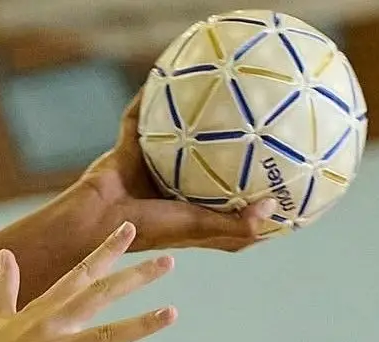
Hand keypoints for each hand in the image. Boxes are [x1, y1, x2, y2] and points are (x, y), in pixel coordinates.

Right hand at [0, 223, 174, 341]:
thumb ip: (5, 285)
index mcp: (39, 309)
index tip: (130, 230)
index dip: (107, 250)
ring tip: (172, 314)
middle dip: (136, 276)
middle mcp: (50, 324)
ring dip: (141, 324)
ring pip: (105, 334)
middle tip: (169, 260)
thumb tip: (6, 254)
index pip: (80, 272)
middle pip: (101, 294)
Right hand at [73, 90, 273, 252]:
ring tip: (216, 92)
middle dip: (228, 146)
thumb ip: (236, 224)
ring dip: (190, 116)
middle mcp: (172, 186)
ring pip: (175, 136)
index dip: (252, 192)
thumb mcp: (198, 228)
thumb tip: (274, 206)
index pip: (227, 202)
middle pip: (205, 162)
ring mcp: (150, 165)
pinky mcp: (130, 146)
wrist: (97, 221)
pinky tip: (170, 75)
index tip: (282, 177)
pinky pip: (142, 116)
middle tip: (258, 125)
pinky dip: (151, 97)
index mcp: (190, 210)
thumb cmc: (147, 229)